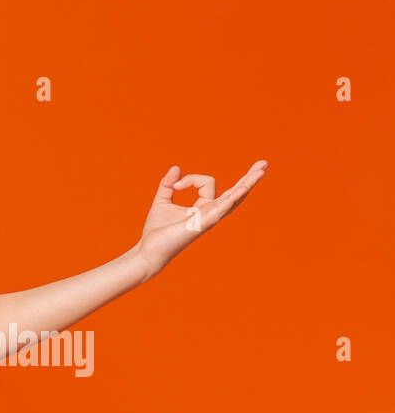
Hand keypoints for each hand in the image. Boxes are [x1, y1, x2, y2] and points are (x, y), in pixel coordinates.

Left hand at [134, 160, 268, 280]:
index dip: (189, 179)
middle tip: (264, 163)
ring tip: (262, 171)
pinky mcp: (203, 224)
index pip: (207, 182)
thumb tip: (176, 167)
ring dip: (248, 184)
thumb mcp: (162, 200)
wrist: (149, 249)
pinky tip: (242, 189)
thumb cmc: (157, 230)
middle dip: (249, 177)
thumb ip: (168, 184)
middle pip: (235, 192)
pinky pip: (221, 209)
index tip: (175, 185)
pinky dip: (231, 199)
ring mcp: (209, 218)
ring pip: (234, 199)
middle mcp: (211, 213)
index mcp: (203, 207)